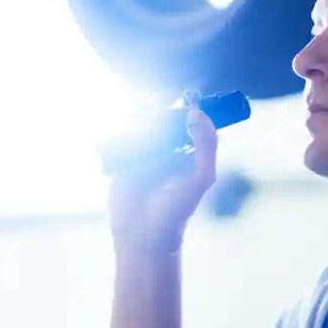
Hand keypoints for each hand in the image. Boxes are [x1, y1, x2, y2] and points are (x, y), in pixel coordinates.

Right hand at [108, 94, 217, 255]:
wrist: (142, 236)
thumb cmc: (176, 210)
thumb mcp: (201, 177)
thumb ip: (206, 145)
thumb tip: (196, 113)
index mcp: (188, 150)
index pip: (190, 119)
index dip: (189, 103)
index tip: (188, 92)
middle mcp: (166, 148)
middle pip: (164, 115)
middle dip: (162, 103)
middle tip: (163, 98)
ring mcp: (143, 152)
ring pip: (141, 121)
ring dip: (141, 111)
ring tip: (145, 113)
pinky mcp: (121, 158)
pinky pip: (121, 134)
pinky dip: (121, 123)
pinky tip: (125, 124)